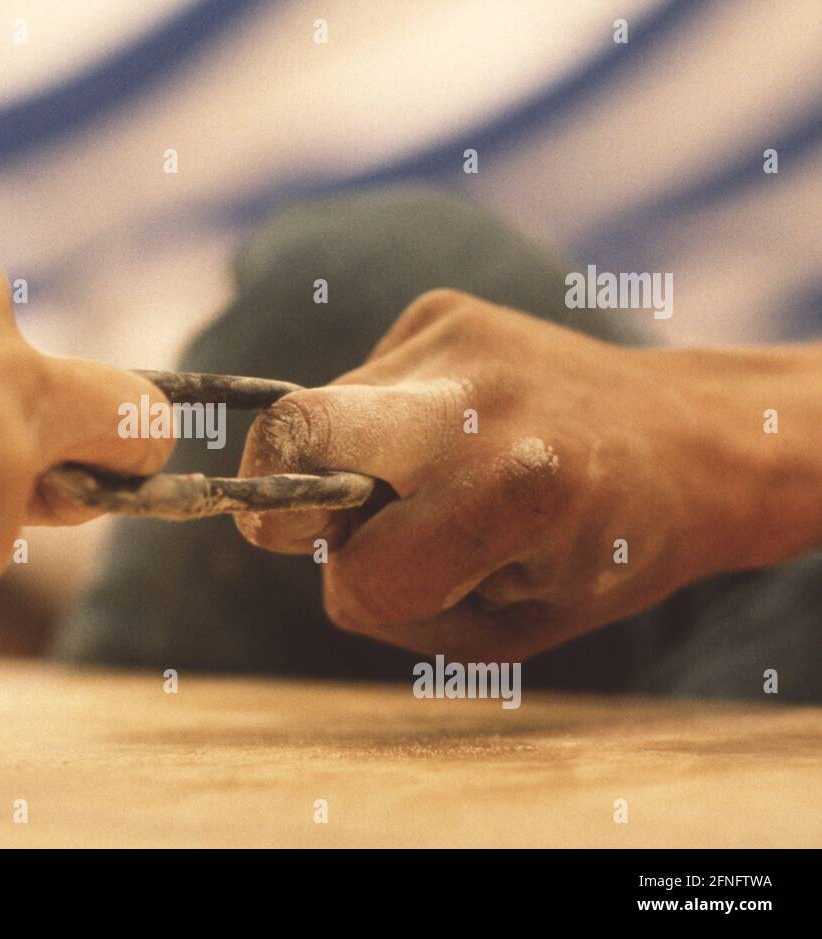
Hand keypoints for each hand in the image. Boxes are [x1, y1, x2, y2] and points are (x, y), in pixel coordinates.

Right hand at [234, 289, 819, 658]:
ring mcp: (457, 339)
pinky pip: (360, 387)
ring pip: (323, 422)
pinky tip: (450, 430)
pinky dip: (382, 425)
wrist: (686, 441)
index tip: (410, 586)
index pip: (363, 577)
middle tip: (292, 518)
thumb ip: (391, 598)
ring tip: (434, 474)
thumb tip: (279, 516)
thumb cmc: (596, 555)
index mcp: (523, 493)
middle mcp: (481, 399)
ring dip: (352, 466)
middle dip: (273, 483)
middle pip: (300, 429)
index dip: (376, 597)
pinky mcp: (439, 309)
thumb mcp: (511, 624)